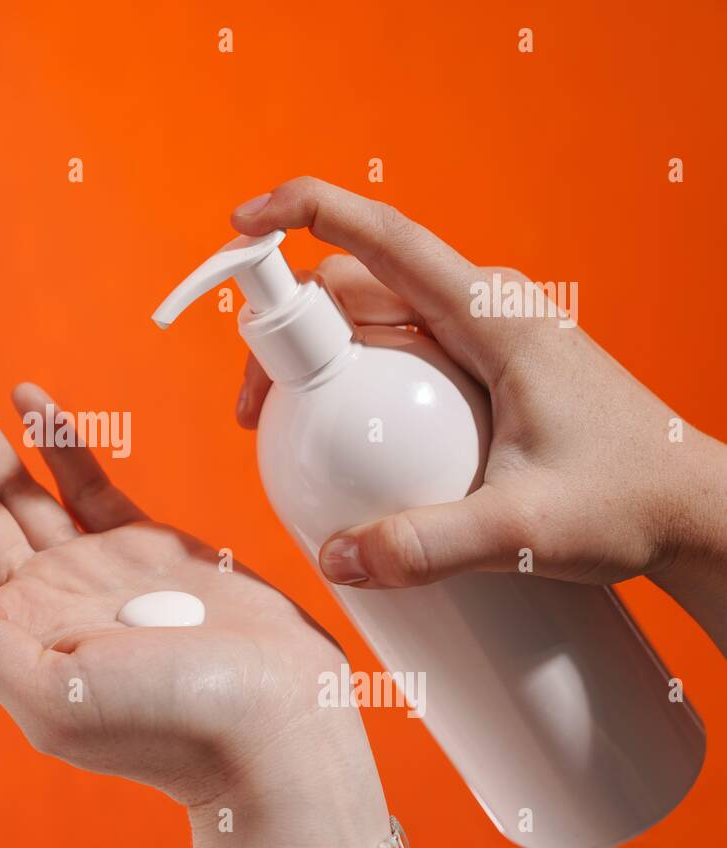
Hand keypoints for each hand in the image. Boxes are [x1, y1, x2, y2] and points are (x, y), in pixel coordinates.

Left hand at [0, 357, 390, 847]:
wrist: (281, 724)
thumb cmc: (177, 725)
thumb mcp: (56, 696)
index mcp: (9, 632)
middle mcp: (39, 597)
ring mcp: (88, 568)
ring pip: (15, 481)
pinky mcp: (144, 547)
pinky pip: (85, 480)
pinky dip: (55, 438)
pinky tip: (23, 397)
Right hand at [231, 178, 726, 646]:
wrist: (693, 511)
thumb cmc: (632, 502)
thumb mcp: (525, 530)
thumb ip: (429, 545)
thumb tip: (338, 555)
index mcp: (493, 314)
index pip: (383, 239)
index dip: (305, 214)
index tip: (244, 222)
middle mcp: (483, 308)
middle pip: (357, 287)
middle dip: (285, 330)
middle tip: (254, 412)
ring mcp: (481, 337)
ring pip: (372, 321)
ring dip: (315, 359)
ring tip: (285, 432)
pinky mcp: (480, 369)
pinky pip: (397, 356)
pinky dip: (352, 382)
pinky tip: (343, 436)